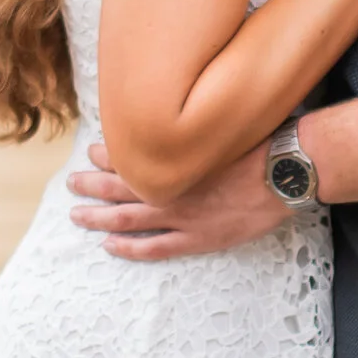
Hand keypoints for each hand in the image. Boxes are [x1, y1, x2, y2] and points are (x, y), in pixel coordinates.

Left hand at [66, 137, 289, 262]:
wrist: (285, 172)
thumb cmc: (260, 143)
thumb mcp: (223, 124)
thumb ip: (197, 124)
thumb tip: (185, 110)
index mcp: (177, 157)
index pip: (130, 156)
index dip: (107, 156)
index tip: (91, 151)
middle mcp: (172, 186)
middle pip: (119, 186)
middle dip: (92, 184)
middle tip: (72, 183)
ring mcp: (183, 216)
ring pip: (127, 218)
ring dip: (98, 216)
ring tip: (76, 214)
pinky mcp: (199, 238)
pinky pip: (155, 247)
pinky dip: (128, 247)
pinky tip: (108, 246)